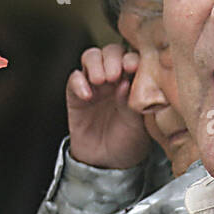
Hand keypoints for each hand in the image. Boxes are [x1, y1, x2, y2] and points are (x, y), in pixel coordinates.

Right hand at [64, 44, 149, 169]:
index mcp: (134, 80)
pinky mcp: (76, 95)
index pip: (132, 57)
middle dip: (112, 58)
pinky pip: (74, 78)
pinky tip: (87, 96)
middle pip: (111, 51)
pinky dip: (79, 82)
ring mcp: (95, 84)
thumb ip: (132, 101)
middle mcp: (115, 77)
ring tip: (100, 81)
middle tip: (114, 75)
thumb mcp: (138, 124)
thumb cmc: (129, 142)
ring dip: (95, 64)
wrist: (108, 163)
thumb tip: (125, 80)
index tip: (133, 67)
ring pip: (91, 57)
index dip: (131, 58)